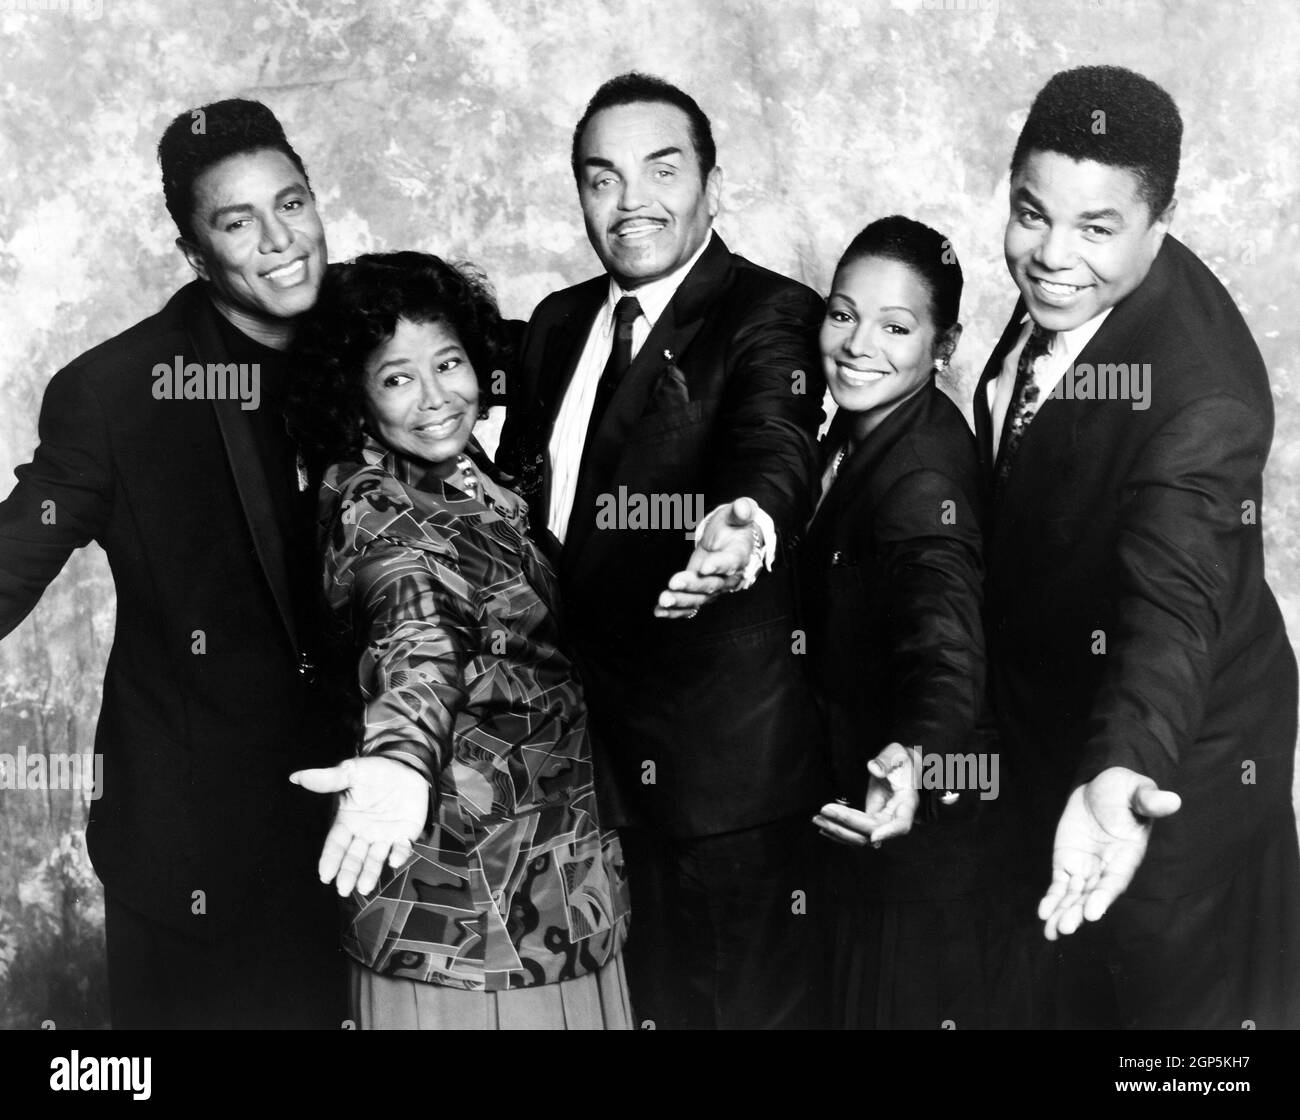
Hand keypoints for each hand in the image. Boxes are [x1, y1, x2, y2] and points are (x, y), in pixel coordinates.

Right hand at [290, 756, 429, 896]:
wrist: (405, 767)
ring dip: (370, 873)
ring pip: (375, 859)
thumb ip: (328, 779)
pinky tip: (394, 860)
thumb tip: (296, 777)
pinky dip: (399, 854)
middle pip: (354, 857)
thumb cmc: (375, 772)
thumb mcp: (351, 772)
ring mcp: (385, 836)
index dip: (331, 859)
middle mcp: (365, 833)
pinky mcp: (406, 833)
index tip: (325, 875)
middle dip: (348, 872)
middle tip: (343, 889)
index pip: (336, 844)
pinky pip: (402, 847)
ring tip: (364, 887)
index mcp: (348, 821)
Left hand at [653, 497, 759, 618]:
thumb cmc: (735, 526)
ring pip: (699, 598)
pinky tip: (659, 611)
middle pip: (711, 584)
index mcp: (738, 556)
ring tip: (663, 600)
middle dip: (692, 585)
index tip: (704, 567)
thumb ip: (741, 510)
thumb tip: (744, 507)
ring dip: (681, 601)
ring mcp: (713, 587)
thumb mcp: (737, 514)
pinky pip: (690, 605)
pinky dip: (675, 611)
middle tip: (673, 583)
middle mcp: (727, 577)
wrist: (735, 541)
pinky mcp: (700, 591)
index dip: (718, 565)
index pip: (730, 562)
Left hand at [813, 743, 919, 846]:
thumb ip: (886, 761)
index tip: (874, 837)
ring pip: (861, 836)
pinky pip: (855, 831)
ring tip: (818, 819)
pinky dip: (839, 830)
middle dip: (848, 823)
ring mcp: (880, 821)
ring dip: (839, 830)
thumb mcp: (897, 754)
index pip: (902, 824)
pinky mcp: (869, 819)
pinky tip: (824, 826)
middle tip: (825, 810)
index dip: (889, 832)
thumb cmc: (900, 761)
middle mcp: (894, 817)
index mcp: (906, 803)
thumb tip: (874, 769)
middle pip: (872, 831)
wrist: (899, 767)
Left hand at [1038, 766, 1181, 939]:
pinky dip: (1052, 898)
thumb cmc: (1124, 790)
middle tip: (1065, 928)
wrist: (1100, 787)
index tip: (1092, 913)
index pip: (1115, 880)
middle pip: (1092, 895)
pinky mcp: (1068, 863)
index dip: (1103, 896)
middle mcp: (1107, 868)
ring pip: (1075, 895)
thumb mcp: (1137, 790)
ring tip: (1051, 931)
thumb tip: (1172, 800)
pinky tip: (1043, 913)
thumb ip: (1149, 800)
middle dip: (1078, 912)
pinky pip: (1060, 885)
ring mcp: (1087, 867)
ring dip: (1063, 912)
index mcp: (1127, 855)